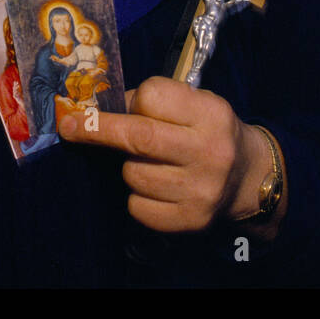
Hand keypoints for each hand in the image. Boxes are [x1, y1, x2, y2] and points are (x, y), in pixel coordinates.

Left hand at [59, 76, 270, 232]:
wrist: (248, 179)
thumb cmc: (210, 133)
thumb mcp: (196, 104)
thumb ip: (157, 102)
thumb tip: (98, 108)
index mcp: (211, 114)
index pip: (153, 97)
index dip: (133, 100)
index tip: (126, 105)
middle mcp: (210, 152)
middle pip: (138, 137)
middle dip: (97, 130)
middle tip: (70, 126)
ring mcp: (200, 191)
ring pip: (133, 174)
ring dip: (129, 167)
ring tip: (152, 163)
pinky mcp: (189, 221)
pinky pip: (137, 206)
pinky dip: (137, 196)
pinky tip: (158, 188)